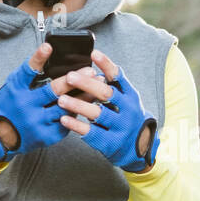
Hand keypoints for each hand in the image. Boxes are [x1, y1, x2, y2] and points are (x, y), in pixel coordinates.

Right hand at [0, 43, 81, 162]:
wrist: (0, 137)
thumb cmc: (10, 106)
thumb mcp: (13, 87)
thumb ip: (29, 75)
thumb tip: (50, 55)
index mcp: (16, 89)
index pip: (27, 70)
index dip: (38, 58)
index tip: (48, 46)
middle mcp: (26, 105)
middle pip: (53, 90)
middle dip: (74, 79)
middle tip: (89, 70)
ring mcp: (37, 122)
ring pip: (65, 107)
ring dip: (83, 96)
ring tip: (96, 85)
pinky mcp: (46, 135)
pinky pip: (67, 122)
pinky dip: (78, 112)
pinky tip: (89, 104)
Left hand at [56, 49, 158, 172]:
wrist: (138, 147)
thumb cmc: (126, 117)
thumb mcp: (126, 99)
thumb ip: (112, 85)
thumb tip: (91, 62)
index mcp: (130, 95)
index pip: (119, 76)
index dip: (106, 65)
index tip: (93, 54)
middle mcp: (128, 110)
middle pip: (107, 94)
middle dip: (87, 84)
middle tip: (69, 77)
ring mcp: (120, 127)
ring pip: (98, 114)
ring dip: (78, 105)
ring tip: (61, 99)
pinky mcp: (110, 142)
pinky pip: (91, 132)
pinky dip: (76, 125)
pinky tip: (64, 119)